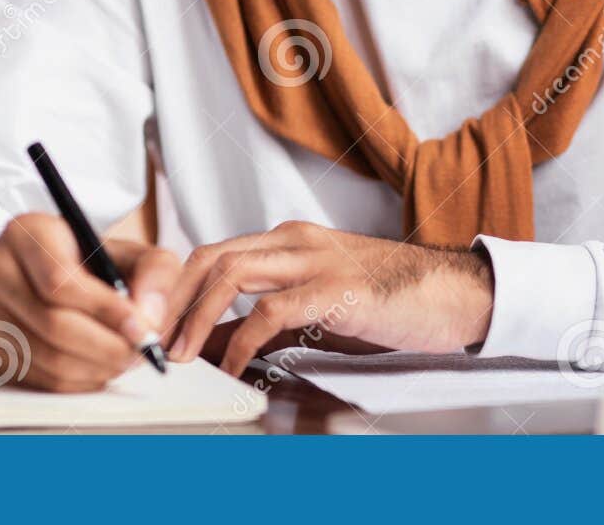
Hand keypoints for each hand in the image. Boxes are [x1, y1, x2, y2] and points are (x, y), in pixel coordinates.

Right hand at [0, 212, 184, 391]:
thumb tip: (149, 317)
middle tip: (140, 352)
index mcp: (29, 233)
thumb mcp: (125, 249)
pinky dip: (78, 380)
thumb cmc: (86, 260)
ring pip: (47, 356)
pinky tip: (100, 368)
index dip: (105, 310)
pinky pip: (39, 377)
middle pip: (54, 323)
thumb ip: (154, 270)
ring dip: (96, 367)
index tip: (142, 329)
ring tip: (125, 359)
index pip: (60, 281)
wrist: (35, 271)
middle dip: (107, 345)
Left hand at [158, 221, 494, 376]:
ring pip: (232, 274)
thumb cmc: (389, 301)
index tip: (153, 323)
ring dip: (196, 316)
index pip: (213, 252)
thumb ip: (267, 315)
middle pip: (211, 257)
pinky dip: (241, 339)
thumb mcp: (318, 304)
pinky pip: (271, 312)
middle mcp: (296, 241)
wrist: (452, 293)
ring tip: (179, 352)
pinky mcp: (335, 290)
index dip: (176, 287)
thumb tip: (214, 342)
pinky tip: (233, 364)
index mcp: (290, 239)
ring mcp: (316, 261)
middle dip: (172, 299)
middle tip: (151, 338)